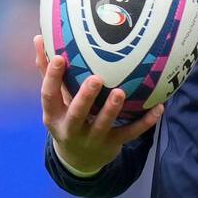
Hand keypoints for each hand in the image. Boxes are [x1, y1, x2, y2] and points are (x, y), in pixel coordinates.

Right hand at [35, 35, 162, 175]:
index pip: (49, 96)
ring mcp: (92, 139)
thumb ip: (47, 72)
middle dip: (85, 98)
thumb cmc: (66, 117)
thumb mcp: (54, 100)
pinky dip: (145, 122)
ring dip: (112, 110)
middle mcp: (71, 129)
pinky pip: (130, 133)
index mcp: (54, 115)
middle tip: (96, 78)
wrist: (79, 160)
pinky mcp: (112, 145)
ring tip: (121, 92)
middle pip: (76, 115)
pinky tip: (159, 108)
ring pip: (103, 125)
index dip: (52, 78)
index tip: (59, 57)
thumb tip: (39, 38)